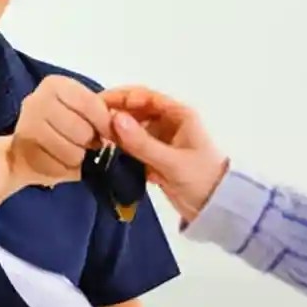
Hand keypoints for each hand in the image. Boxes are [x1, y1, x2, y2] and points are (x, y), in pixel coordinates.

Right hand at [9, 75, 114, 187]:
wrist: (21, 155)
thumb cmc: (59, 130)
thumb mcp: (81, 114)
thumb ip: (99, 115)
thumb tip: (121, 125)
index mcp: (55, 85)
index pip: (90, 103)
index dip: (105, 123)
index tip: (109, 134)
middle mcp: (37, 100)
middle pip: (83, 130)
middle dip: (89, 143)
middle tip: (85, 144)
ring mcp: (27, 125)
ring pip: (73, 152)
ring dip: (78, 159)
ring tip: (71, 154)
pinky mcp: (24, 152)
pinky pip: (59, 168)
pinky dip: (64, 171)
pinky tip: (57, 163)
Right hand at [101, 86, 229, 222]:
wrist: (216, 210)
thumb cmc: (202, 180)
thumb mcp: (172, 162)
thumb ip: (142, 142)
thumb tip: (114, 119)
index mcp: (179, 115)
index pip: (145, 96)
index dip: (121, 97)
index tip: (98, 104)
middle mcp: (169, 123)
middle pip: (136, 111)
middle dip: (115, 114)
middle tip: (90, 122)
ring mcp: (161, 141)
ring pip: (132, 129)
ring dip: (116, 132)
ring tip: (94, 138)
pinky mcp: (155, 158)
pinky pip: (133, 147)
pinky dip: (121, 148)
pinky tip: (106, 152)